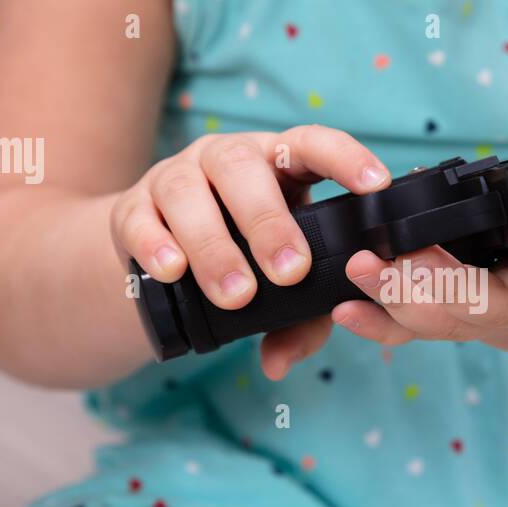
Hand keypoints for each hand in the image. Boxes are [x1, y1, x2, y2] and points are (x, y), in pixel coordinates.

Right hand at [110, 126, 390, 378]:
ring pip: (188, 192)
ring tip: (236, 294)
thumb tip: (279, 363)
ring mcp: (175, 177)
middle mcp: (226, 159)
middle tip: (291, 273)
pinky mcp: (131, 207)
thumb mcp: (282, 284)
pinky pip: (139, 218)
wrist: (158, 256)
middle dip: (270, 221)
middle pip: (243, 166)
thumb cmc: (244, 259)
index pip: (313, 143)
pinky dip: (155, 244)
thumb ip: (299, 320)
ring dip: (214, 245)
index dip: (346, 158)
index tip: (375, 186)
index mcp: (278, 164)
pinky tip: (172, 271)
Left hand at [331, 67, 507, 367]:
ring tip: (358, 275)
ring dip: (400, 304)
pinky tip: (346, 311)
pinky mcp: (465, 325)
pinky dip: (384, 325)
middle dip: (440, 287)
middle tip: (397, 261)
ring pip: (450, 323)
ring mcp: (496, 321)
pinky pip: (423, 330)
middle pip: (489, 306)